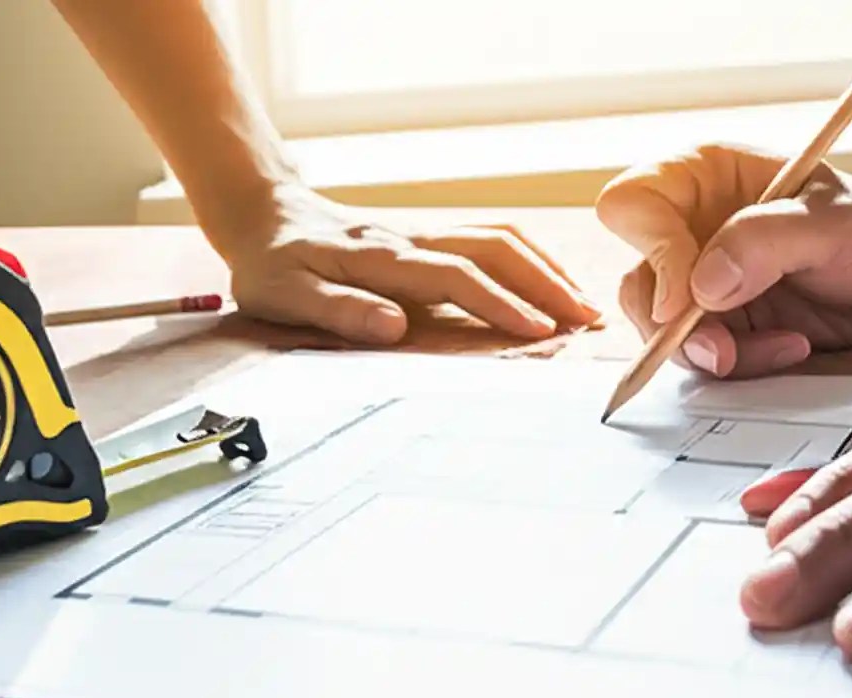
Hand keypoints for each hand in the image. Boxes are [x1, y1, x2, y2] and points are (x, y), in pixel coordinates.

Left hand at [223, 184, 600, 343]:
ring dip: (545, 268)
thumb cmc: (271, 264)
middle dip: (546, 283)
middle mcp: (411, 240)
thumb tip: (394, 328)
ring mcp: (423, 234)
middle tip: (589, 319)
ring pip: (499, 240)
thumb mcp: (285, 295)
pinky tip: (547, 279)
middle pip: (494, 249)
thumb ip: (339, 310)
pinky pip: (488, 240)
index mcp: (382, 258)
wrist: (262, 213)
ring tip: (583, 303)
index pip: (456, 277)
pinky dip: (528, 257)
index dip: (500, 303)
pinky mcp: (427, 237)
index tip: (539, 330)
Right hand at [595, 144, 851, 377]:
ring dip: (709, 352)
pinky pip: (697, 356)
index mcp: (702, 175)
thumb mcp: (838, 221)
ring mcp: (695, 278)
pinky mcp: (712, 322)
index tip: (693, 297)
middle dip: (672, 327)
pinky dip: (738, 364)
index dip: (653, 252)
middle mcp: (686, 226)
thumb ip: (768, 240)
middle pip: (635, 281)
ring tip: (781, 344)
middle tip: (723, 350)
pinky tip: (789, 345)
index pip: (634, 205)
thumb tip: (703, 285)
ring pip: (657, 328)